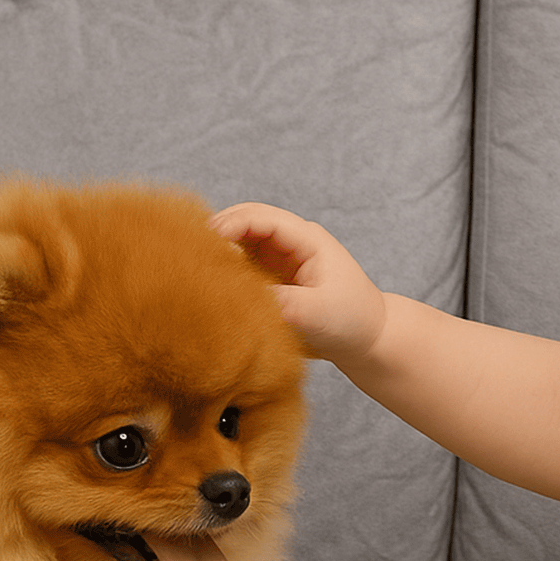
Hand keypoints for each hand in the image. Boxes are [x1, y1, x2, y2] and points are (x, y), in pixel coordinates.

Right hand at [210, 202, 388, 365]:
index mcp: (307, 239)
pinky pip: (242, 266)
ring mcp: (281, 259)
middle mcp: (291, 242)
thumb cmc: (351, 322)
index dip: (230, 225)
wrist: (369, 342)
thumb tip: (235, 296)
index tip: (206, 244)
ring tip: (195, 268)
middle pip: (245, 222)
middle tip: (190, 253)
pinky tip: (210, 285)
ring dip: (219, 250)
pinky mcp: (274, 279)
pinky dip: (225, 270)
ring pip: (240, 242)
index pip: (261, 218)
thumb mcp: (314, 313)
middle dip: (217, 233)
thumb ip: (276, 302)